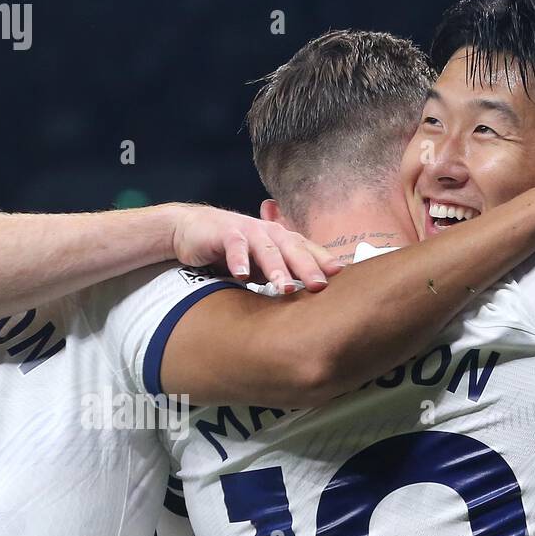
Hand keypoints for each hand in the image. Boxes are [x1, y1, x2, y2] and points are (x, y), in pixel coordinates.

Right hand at [168, 204, 343, 292]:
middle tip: (319, 286)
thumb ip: (285, 276)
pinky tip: (241, 274)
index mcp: (283, 241)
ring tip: (284, 287)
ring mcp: (247, 231)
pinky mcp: (223, 232)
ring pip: (266, 249)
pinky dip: (238, 259)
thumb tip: (314, 305)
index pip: (309, 250)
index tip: (342, 278)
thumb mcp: (264, 266)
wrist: (192, 230)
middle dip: (307, 267)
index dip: (325, 262)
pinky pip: (233, 245)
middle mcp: (270, 233)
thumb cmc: (235, 251)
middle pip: (293, 249)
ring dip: (276, 267)